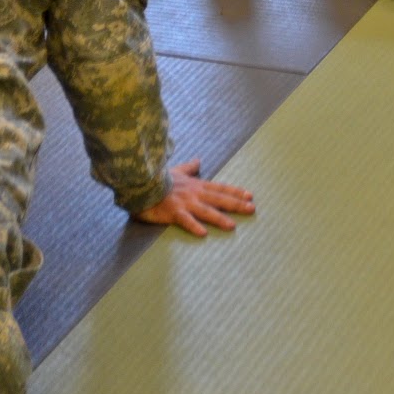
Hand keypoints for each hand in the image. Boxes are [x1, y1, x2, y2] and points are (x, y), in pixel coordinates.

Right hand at [134, 159, 254, 237]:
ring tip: (232, 226)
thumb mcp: (177, 170)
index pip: (220, 188)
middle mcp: (194, 193)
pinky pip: (185, 220)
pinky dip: (194, 226)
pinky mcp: (172, 212)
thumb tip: (198, 160)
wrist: (141, 182)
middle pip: (219, 199)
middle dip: (236, 204)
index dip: (235, 191)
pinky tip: (203, 233)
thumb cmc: (159, 179)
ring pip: (206, 211)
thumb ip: (189, 168)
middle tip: (252, 209)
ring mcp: (184, 203)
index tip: (250, 195)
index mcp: (196, 185)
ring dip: (220, 218)